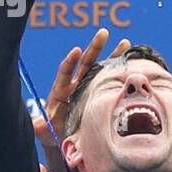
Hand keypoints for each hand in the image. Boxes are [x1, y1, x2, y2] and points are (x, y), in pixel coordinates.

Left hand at [33, 28, 131, 150]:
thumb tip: (37, 125)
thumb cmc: (52, 132)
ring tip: (126, 43)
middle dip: (95, 47)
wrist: (65, 138)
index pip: (65, 72)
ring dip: (113, 55)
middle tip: (104, 32)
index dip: (70, 61)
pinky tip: (134, 62)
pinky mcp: (99, 93)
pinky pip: (110, 79)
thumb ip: (40, 126)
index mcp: (61, 90)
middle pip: (86, 62)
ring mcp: (89, 87)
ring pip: (101, 68)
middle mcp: (76, 84)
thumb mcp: (44, 129)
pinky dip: (120, 71)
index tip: (76, 50)